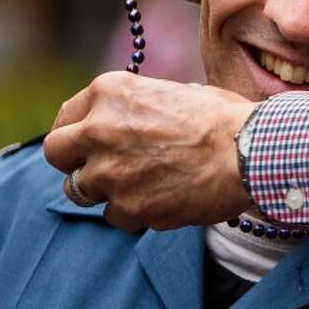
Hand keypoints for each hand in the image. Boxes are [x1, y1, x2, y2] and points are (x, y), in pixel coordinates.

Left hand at [43, 71, 255, 230]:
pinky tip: (161, 199)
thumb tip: (130, 121)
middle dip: (75, 162)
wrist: (251, 152)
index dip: (76, 132)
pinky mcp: (129, 208)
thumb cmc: (223, 118)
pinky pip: (116, 216)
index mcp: (110, 92)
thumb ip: (137, 107)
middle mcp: (98, 130)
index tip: (87, 142)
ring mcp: (110, 173)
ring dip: (103, 190)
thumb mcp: (174, 92)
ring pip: (80, 191)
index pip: (65, 117)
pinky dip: (134, 211)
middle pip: (57, 155)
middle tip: (100, 167)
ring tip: (138, 184)